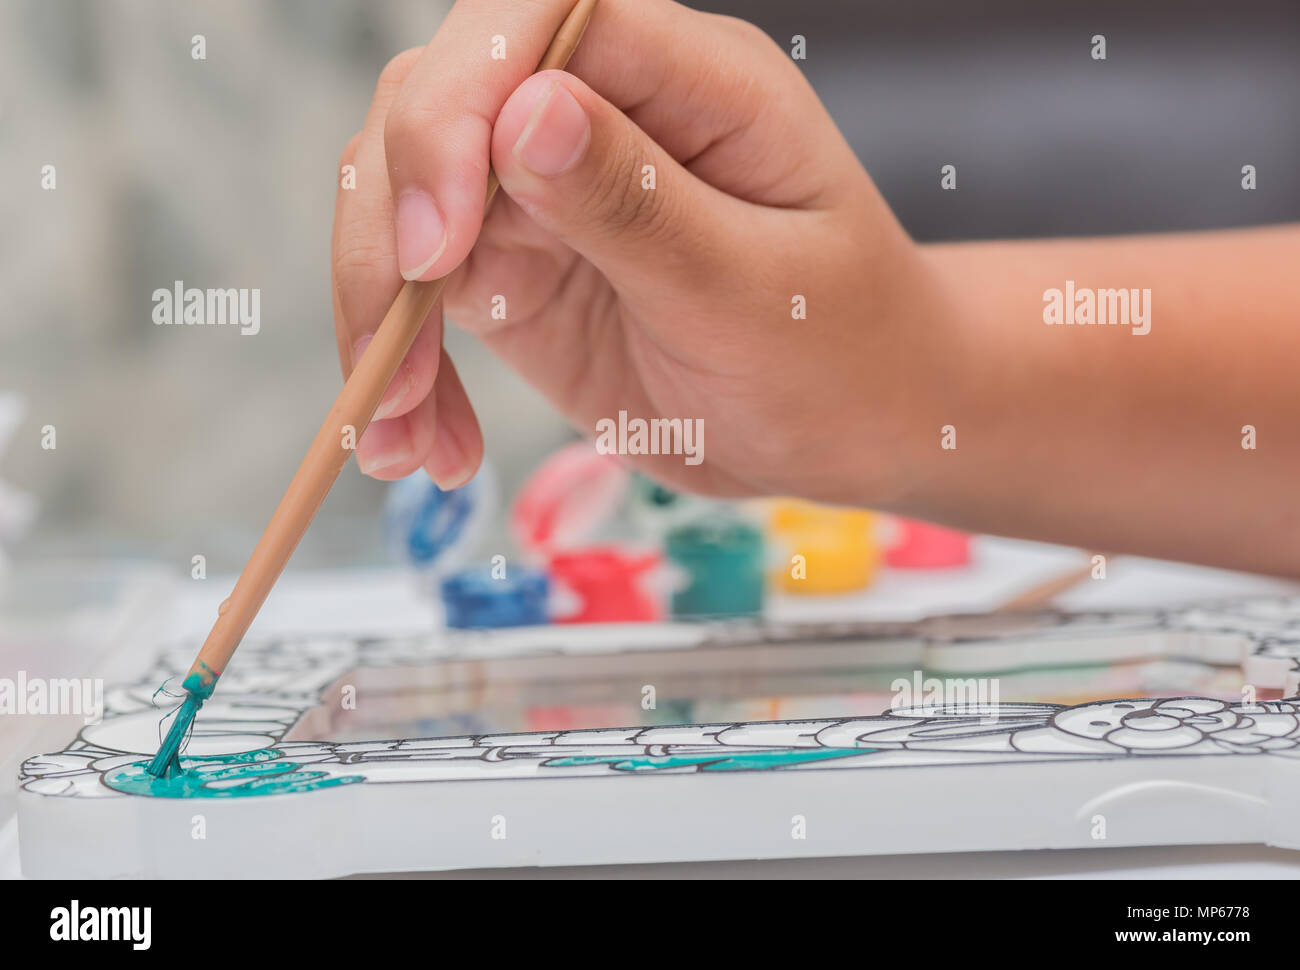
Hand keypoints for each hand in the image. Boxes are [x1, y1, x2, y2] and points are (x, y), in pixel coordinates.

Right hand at [332, 0, 948, 503]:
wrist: (848, 426)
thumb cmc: (840, 350)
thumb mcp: (754, 292)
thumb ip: (640, 205)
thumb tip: (523, 114)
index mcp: (688, 80)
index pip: (538, 17)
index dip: (460, 100)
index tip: (441, 236)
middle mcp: (602, 114)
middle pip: (437, 100)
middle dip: (392, 224)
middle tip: (398, 363)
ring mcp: (546, 192)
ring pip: (403, 199)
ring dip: (375, 316)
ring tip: (398, 437)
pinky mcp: (517, 269)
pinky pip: (419, 296)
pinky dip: (403, 368)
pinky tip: (423, 444)